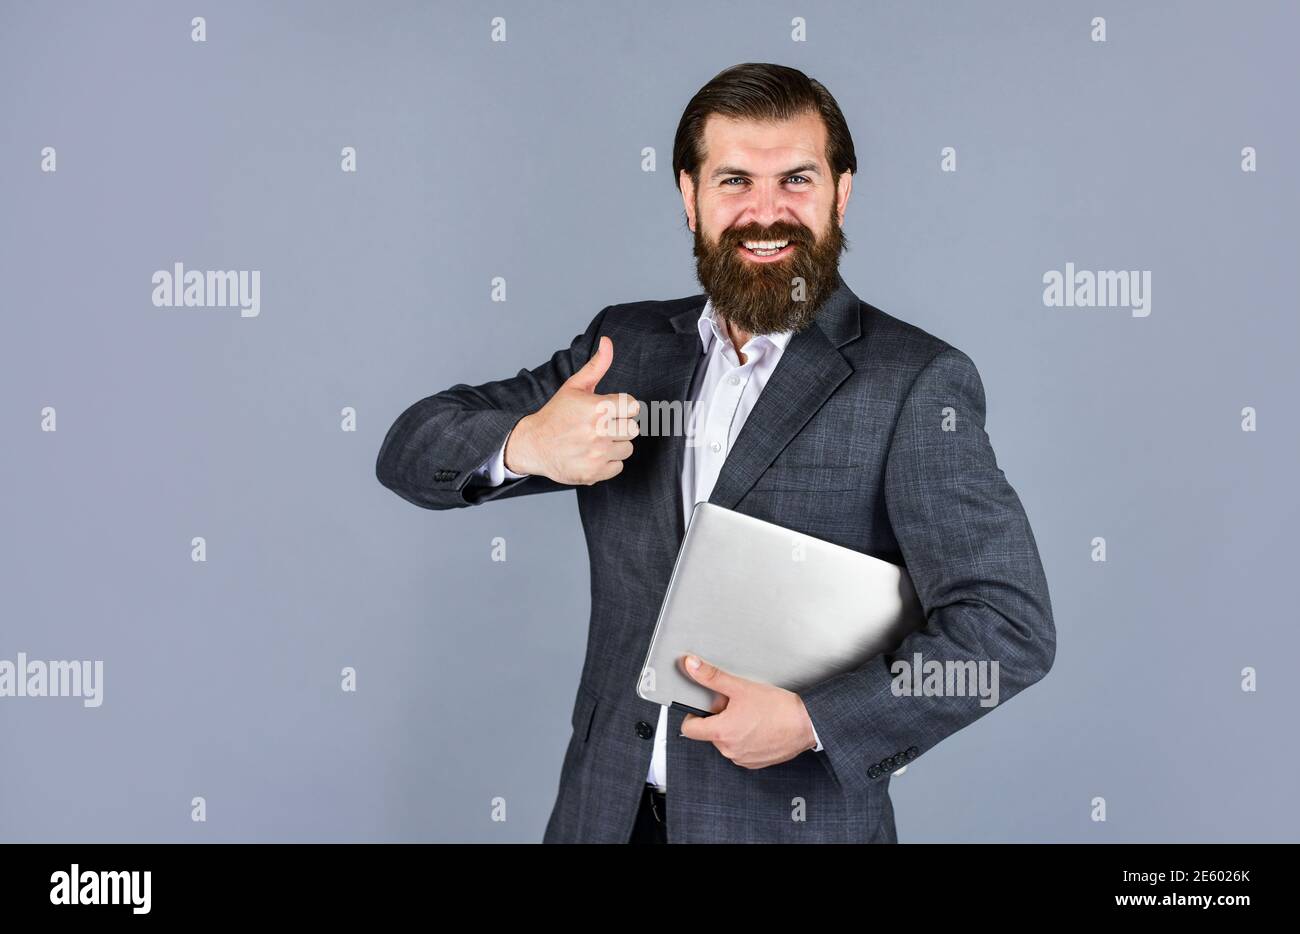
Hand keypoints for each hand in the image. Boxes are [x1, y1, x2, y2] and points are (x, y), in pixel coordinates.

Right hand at [503, 335, 640, 484]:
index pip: (634, 406)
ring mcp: (597, 454)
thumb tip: (608, 342)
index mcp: (597, 408)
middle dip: (619, 426)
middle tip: (600, 426)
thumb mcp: (574, 386)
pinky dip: (607, 463)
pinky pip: (618, 467)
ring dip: (614, 445)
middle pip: (633, 429)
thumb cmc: (556, 414)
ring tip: (595, 441)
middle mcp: (599, 432)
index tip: (609, 410)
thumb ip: (597, 365)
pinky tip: (592, 455)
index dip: (622, 407)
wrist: (532, 445)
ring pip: (627, 449)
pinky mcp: (594, 473)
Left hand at [678, 655, 818, 768]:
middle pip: (710, 733)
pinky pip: (742, 750)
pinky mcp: (755, 763)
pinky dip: (746, 739)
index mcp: (721, 733)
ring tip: (751, 716)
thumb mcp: (741, 687)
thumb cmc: (778, 708)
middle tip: (736, 706)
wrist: (806, 724)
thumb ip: (712, 676)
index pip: (689, 729)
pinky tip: (759, 727)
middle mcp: (729, 750)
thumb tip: (692, 666)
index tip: (702, 707)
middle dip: (719, 718)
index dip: (692, 715)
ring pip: (727, 742)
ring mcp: (743, 758)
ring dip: (733, 729)